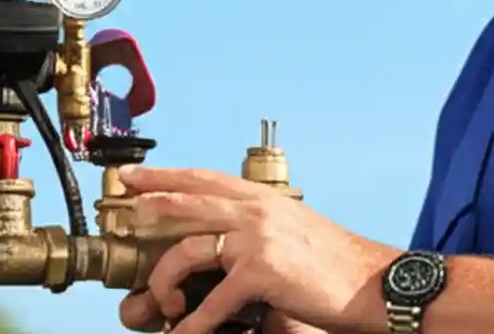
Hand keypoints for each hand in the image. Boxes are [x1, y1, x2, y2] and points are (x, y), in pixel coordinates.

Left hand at [115, 165, 398, 333]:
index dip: (166, 176)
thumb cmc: (335, 264)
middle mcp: (256, 211)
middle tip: (121, 209)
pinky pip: (212, 302)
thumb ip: (259, 226)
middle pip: (187, 201)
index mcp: (262, 199)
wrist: (372, 284)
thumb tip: (227, 238)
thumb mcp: (293, 229)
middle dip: (149, 203)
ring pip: (187, 250)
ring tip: (159, 302)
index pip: (204, 179)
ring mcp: (257, 238)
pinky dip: (193, 324)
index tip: (135, 174)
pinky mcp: (262, 271)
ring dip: (165, 280)